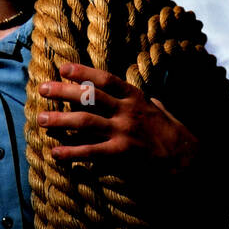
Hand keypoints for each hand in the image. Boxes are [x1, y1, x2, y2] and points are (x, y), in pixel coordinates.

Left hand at [36, 61, 199, 173]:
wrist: (189, 160)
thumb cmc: (176, 134)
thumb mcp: (162, 109)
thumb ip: (145, 101)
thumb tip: (137, 93)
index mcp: (136, 98)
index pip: (105, 80)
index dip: (83, 72)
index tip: (63, 68)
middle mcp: (127, 111)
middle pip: (89, 96)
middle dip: (63, 91)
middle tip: (42, 89)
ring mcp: (124, 131)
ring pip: (85, 122)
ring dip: (59, 120)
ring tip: (40, 119)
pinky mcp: (122, 153)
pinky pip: (91, 152)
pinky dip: (71, 152)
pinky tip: (54, 153)